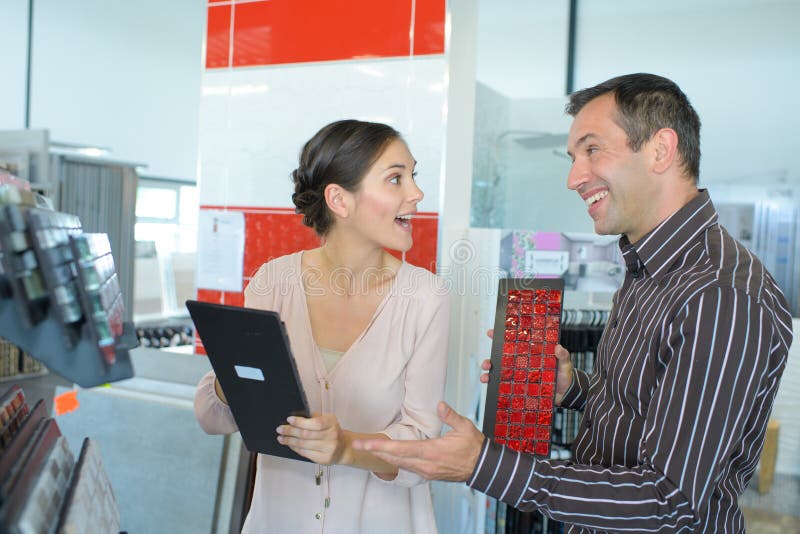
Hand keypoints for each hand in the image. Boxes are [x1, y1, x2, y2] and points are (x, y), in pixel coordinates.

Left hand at [276, 413, 349, 465]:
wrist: (343, 448)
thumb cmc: (331, 431)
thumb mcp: (327, 420)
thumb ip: (314, 418)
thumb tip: (295, 418)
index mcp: (332, 423)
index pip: (315, 423)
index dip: (301, 422)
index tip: (289, 419)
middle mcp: (332, 436)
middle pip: (307, 434)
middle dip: (290, 431)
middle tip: (280, 429)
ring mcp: (329, 449)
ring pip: (304, 445)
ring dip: (289, 441)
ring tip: (281, 438)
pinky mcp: (324, 459)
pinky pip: (305, 453)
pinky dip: (295, 448)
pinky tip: (290, 444)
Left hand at [352, 402, 484, 481]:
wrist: (483, 468)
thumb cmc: (473, 447)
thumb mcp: (465, 427)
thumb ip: (450, 415)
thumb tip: (439, 404)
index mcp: (431, 451)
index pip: (400, 449)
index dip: (381, 445)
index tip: (365, 443)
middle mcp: (425, 464)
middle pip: (394, 459)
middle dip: (375, 451)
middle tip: (358, 445)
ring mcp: (426, 471)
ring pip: (399, 464)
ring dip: (383, 456)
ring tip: (369, 448)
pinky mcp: (428, 474)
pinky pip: (406, 468)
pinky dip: (394, 461)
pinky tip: (388, 456)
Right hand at [479, 330, 573, 405]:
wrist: (566, 394)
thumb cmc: (564, 376)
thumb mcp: (565, 364)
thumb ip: (562, 355)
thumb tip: (558, 347)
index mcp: (530, 353)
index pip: (514, 342)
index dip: (502, 336)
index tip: (492, 332)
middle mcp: (522, 363)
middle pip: (502, 356)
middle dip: (491, 356)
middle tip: (487, 361)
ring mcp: (519, 375)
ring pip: (499, 371)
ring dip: (489, 372)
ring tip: (486, 375)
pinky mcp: (519, 386)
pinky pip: (503, 385)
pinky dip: (494, 386)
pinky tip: (490, 386)